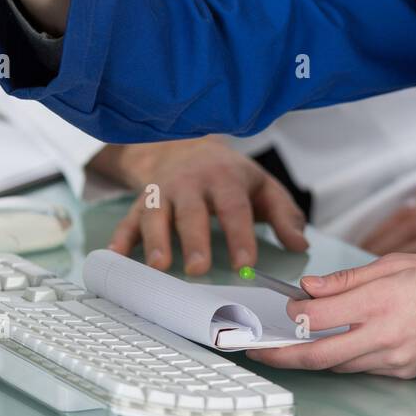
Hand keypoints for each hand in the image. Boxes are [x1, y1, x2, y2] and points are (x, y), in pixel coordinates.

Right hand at [102, 138, 309, 274]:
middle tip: (199, 269)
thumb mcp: (261, 187)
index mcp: (225, 179)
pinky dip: (120, 237)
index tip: (245, 263)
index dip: (240, 235)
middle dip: (194, 240)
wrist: (185, 146)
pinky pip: (128, 219)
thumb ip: (283, 214)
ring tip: (159, 266)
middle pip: (192, 211)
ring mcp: (162, 192)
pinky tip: (115, 255)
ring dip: (156, 240)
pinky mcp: (140, 202)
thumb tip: (300, 243)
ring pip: (156, 214)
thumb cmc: (228, 175)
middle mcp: (191, 183)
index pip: (234, 208)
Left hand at [248, 252, 415, 376]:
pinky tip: (335, 346)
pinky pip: (363, 368)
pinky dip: (344, 359)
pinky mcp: (403, 372)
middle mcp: (383, 335)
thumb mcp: (394, 263)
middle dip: (283, 355)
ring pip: (338, 365)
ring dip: (312, 358)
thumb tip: (310, 288)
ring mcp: (393, 359)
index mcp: (379, 301)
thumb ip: (347, 279)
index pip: (318, 316)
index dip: (293, 313)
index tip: (285, 305)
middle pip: (319, 354)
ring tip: (291, 346)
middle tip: (259, 350)